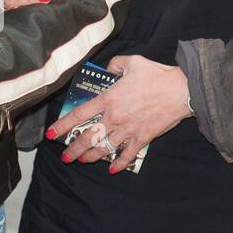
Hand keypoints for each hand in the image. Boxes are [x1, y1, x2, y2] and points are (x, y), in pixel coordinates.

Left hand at [45, 54, 191, 173]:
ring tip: (83, 161)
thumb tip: (109, 69)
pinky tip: (112, 169)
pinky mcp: (142, 138)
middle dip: (73, 150)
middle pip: (88, 138)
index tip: (51, 134)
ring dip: (91, 157)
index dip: (63, 126)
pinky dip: (118, 164)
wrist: (181, 90)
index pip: (79, 115)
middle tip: (65, 157)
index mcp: (108, 99)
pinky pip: (127, 155)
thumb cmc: (157, 75)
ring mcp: (127, 130)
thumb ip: (115, 65)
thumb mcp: (132, 62)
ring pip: (103, 149)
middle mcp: (114, 118)